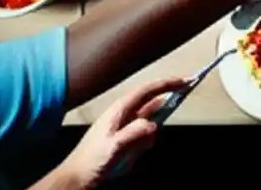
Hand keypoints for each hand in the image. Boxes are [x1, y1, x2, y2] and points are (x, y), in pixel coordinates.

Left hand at [48, 77, 186, 187]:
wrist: (76, 178)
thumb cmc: (89, 161)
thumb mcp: (112, 146)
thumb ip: (133, 133)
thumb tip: (153, 125)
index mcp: (118, 111)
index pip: (147, 91)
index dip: (167, 84)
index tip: (184, 81)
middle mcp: (122, 115)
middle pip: (151, 102)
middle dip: (164, 106)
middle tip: (178, 107)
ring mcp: (124, 127)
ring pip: (149, 122)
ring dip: (150, 134)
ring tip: (132, 151)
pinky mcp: (126, 139)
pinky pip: (144, 136)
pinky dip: (144, 144)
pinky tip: (131, 156)